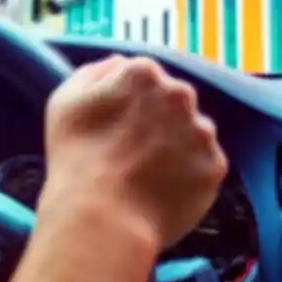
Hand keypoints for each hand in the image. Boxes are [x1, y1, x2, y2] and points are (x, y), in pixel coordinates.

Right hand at [38, 55, 227, 250]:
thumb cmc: (76, 159)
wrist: (102, 218)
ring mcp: (201, 130)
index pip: (145, 78)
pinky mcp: (215, 166)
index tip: (118, 127)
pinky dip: (189, 175)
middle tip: (134, 152)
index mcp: (143, 74)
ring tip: (149, 175)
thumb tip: (120, 63)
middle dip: (159, 120)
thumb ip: (96, 72)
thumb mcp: (65, 100)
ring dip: (177, 146)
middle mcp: (179, 94)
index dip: (130, 103)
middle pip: (174, 101)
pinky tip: (164, 190)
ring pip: (193, 132)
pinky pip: (204, 165)